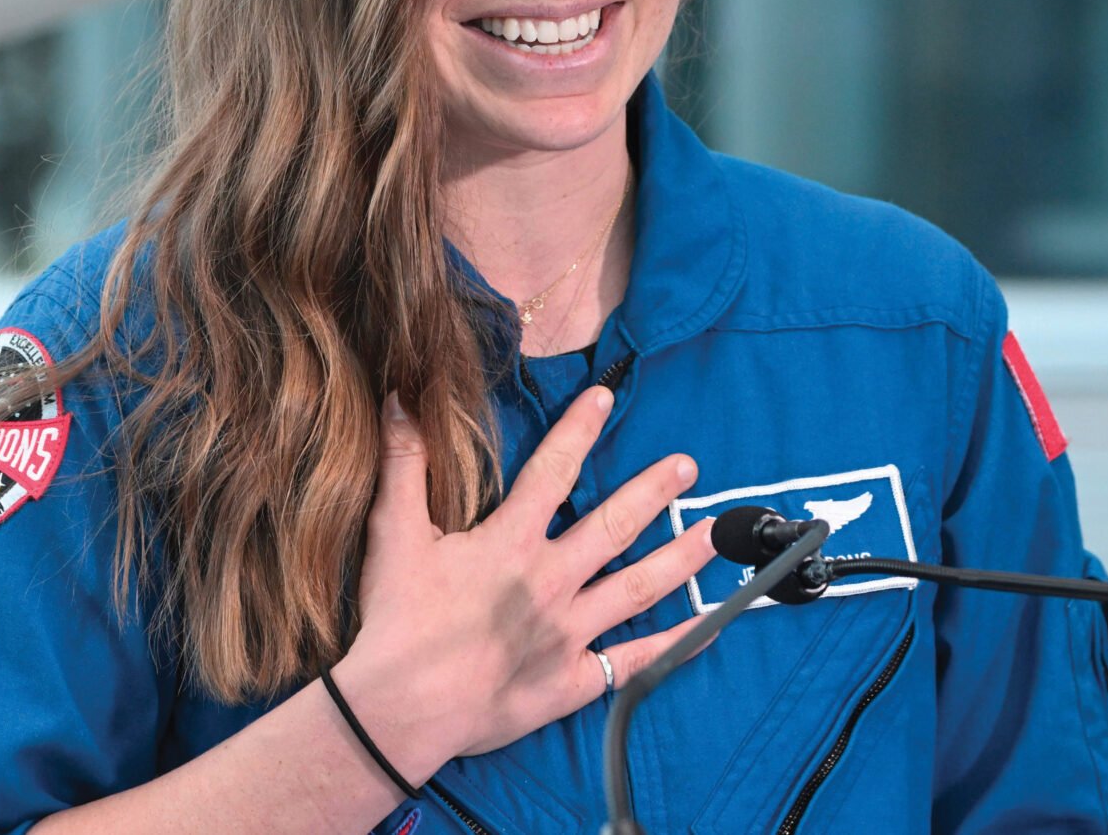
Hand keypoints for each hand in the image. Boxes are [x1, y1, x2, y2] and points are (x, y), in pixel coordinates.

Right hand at [333, 385, 715, 776]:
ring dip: (680, 557)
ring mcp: (567, 634)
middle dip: (653, 491)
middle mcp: (549, 582)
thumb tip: (398, 398)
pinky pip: (632, 662)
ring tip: (714, 532)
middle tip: (688, 465)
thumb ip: (403, 462)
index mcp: (510, 543)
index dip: (579, 430)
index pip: (553, 472)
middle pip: (614, 527)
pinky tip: (707, 628)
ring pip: (638, 589)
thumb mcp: (393, 531)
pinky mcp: (571, 681)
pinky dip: (673, 645)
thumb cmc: (396, 620)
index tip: (605, 398)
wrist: (397, 710)